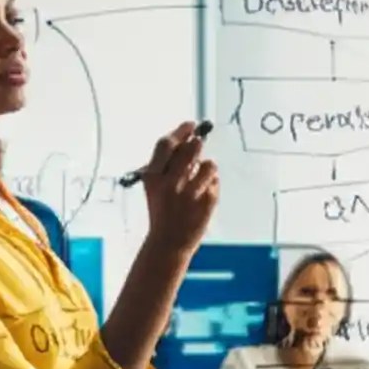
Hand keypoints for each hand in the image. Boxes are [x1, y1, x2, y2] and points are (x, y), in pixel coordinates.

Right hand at [142, 121, 218, 255]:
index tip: (191, 125)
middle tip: (197, 146)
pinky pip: (215, 181)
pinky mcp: (207, 202)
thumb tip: (187, 137)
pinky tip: (202, 194)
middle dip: (196, 144)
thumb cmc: (161, 210)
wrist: (168, 243)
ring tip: (199, 177)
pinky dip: (210, 184)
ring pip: (208, 163)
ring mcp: (190, 194)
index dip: (181, 131)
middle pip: (190, 148)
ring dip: (206, 167)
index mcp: (153, 178)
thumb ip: (166, 163)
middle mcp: (171, 184)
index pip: (167, 144)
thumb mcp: (154, 186)